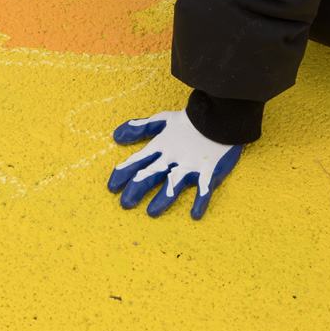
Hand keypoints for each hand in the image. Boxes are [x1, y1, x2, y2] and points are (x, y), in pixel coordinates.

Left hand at [107, 110, 241, 218]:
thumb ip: (139, 129)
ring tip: (151, 212)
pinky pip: (204, 189)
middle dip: (136, 189)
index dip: (123, 174)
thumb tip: (115, 137)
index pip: (137, 161)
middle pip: (151, 174)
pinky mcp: (209, 171)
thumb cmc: (189, 120)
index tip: (111, 187)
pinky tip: (194, 215)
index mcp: (160, 147)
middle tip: (125, 204)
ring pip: (174, 183)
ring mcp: (190, 165)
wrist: (218, 115)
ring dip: (163, 198)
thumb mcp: (161, 121)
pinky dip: (200, 202)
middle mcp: (172, 158)